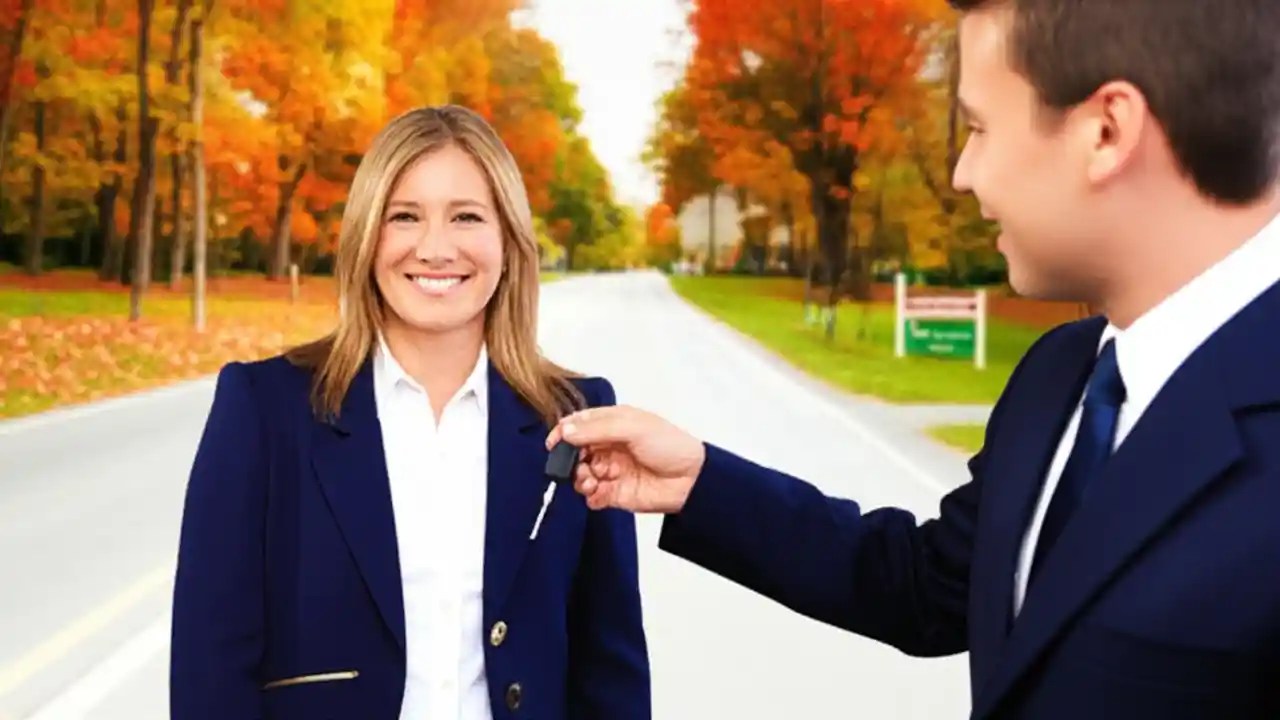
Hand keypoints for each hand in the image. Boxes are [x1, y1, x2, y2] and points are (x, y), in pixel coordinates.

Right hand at [545, 405, 705, 513]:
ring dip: (579, 478)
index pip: (579, 425)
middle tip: (577, 463)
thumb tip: (566, 430)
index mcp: (613, 424)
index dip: (564, 432)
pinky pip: (592, 495)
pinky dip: (590, 495)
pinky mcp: (614, 493)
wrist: (692, 480)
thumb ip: (598, 428)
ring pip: (580, 474)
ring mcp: (611, 470)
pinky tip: (598, 492)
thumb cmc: (671, 446)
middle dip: (570, 458)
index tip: (555, 443)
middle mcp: (609, 446)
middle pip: (575, 451)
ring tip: (591, 479)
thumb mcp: (634, 427)